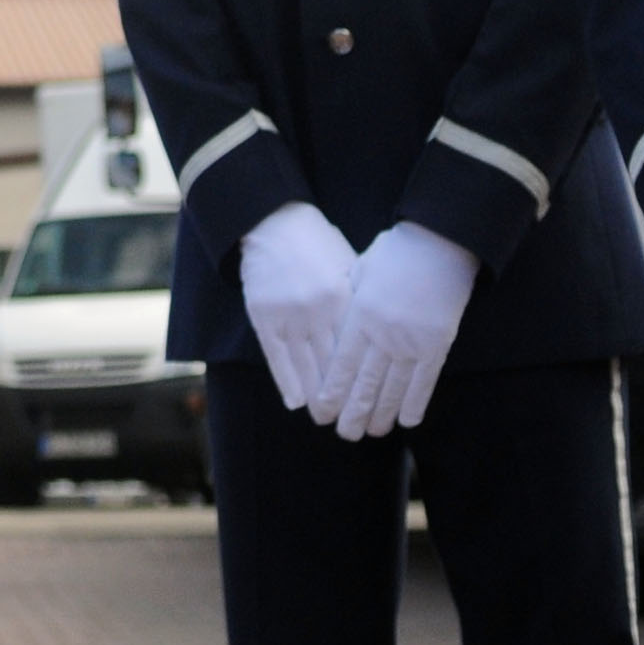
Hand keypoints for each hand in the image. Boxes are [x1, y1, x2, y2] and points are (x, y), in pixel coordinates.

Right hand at [236, 203, 356, 412]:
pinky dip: (286, 381)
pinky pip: (276, 356)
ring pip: (304, 366)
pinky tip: (295, 402)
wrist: (273, 222)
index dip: (363, 379)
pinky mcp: (263, 315)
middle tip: (349, 422)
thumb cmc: (318, 243)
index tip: (372, 401)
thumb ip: (361, 299)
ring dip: (314, 396)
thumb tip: (380, 332)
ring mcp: (288, 314)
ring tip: (323, 418)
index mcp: (342, 297)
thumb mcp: (349, 265)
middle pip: (332, 365)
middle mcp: (316, 310)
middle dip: (341, 397)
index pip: (356, 350)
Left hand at [319, 221, 478, 439]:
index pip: (342, 364)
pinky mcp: (438, 344)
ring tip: (372, 432)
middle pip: (366, 383)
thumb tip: (337, 327)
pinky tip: (406, 421)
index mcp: (360, 316)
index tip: (322, 412)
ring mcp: (413, 341)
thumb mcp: (359, 273)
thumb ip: (348, 303)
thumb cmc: (395, 253)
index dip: (332, 392)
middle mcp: (384, 334)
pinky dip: (415, 402)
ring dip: (382, 414)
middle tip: (345, 434)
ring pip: (394, 387)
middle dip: (354, 412)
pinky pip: (425, 381)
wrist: (439, 243)